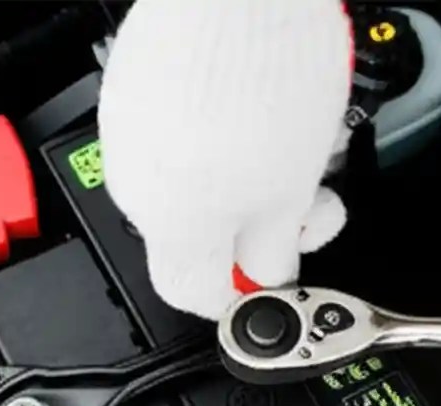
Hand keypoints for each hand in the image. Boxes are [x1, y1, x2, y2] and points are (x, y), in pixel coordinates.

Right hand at [98, 0, 353, 318]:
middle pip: (200, 236)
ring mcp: (130, 133)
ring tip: (297, 143)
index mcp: (172, 224)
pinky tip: (263, 110)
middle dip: (263, 226)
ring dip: (250, 179)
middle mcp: (137, 185)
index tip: (273, 278)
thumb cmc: (266, 74)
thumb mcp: (292, 188)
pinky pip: (178, 137)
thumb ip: (278, 247)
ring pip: (194, 184)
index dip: (242, 295)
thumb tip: (271, 276)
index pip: (195, 294)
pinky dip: (222, 138)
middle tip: (310, 201)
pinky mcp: (135, 90)